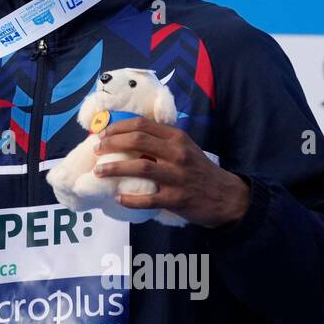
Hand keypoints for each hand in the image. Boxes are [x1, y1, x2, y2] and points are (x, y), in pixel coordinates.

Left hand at [92, 117, 250, 227]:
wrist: (226, 197)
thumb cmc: (198, 170)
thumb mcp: (185, 148)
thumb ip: (161, 141)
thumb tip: (127, 137)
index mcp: (177, 138)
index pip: (142, 125)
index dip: (118, 128)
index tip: (102, 133)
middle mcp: (177, 154)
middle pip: (137, 141)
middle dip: (111, 144)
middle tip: (96, 149)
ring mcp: (177, 177)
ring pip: (140, 168)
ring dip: (115, 169)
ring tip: (99, 171)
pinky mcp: (176, 199)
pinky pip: (148, 199)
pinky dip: (130, 199)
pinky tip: (118, 198)